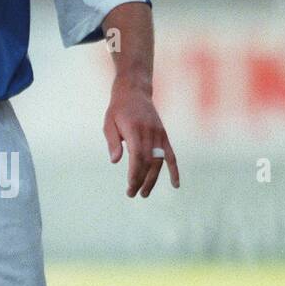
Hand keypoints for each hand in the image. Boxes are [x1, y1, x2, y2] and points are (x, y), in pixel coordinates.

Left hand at [104, 81, 179, 197]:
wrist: (135, 91)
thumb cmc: (118, 109)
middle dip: (141, 180)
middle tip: (132, 194)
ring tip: (144, 193)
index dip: (135, 173)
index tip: (130, 186)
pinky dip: (174, 170)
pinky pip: (171, 155)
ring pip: (159, 161)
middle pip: (148, 162)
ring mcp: (159, 134)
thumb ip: (113, 142)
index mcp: (135, 130)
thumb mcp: (109, 122)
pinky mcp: (163, 136)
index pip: (137, 156)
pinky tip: (175, 184)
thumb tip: (115, 161)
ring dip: (153, 179)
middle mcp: (149, 133)